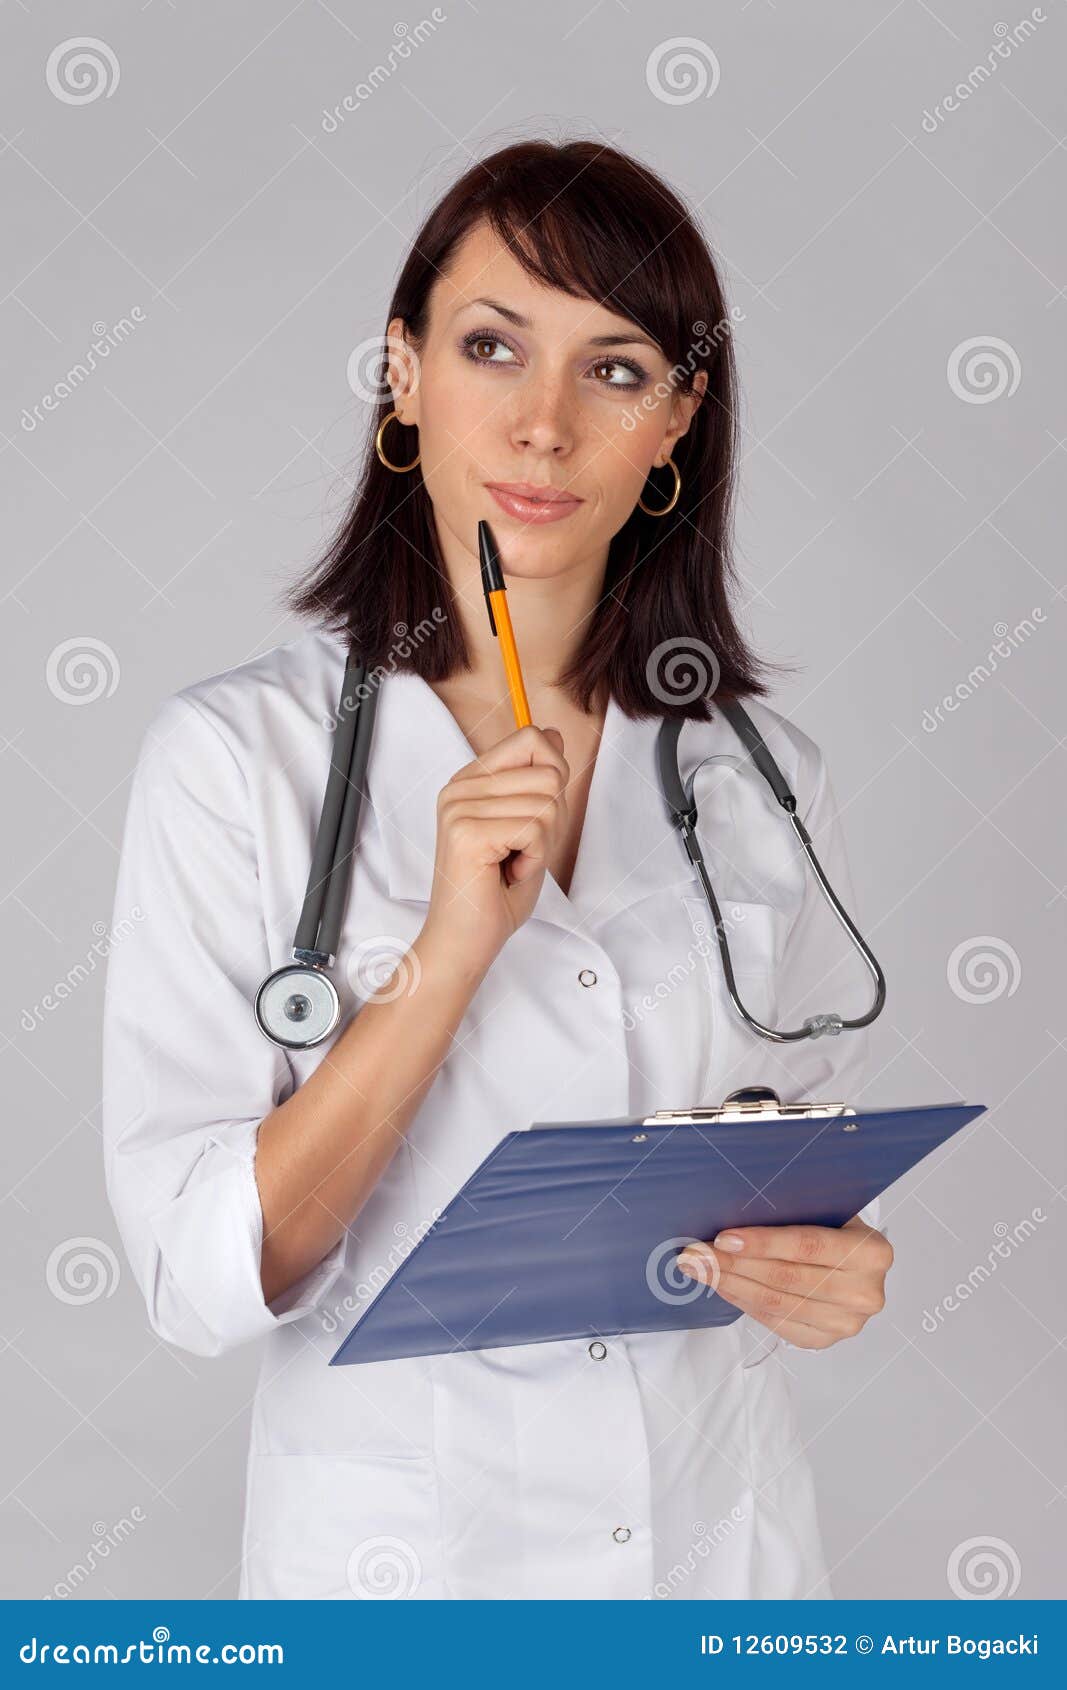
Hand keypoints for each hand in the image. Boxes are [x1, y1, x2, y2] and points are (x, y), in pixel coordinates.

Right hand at [421, 723, 569, 974]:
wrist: (464, 942)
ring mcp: (460, 808)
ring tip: (511, 864)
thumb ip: (538, 781)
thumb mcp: (528, 826)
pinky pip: (535, 828)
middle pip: (549, 772)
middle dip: (553, 820)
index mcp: (471, 781)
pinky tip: (508, 873)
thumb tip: (553, 734)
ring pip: (547, 802)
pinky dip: (534, 858)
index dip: (553, 777)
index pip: (532, 738)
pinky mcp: (467, 832)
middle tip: (520, 852)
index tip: (533, 818)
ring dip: (543, 843)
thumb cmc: (495, 893)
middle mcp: (460, 788)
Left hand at [676, 1217, 892, 1349]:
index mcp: (872, 1252)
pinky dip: (743, 1301)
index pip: (808, 1246)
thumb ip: (796, 1209)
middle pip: (786, 1278)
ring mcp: (846, 1322)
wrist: (857, 1264)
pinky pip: (775, 1322)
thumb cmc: (836, 1228)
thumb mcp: (828, 1209)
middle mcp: (865, 1293)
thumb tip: (735, 1206)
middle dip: (733, 1263)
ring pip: (776, 1303)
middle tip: (696, 1253)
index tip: (723, 1237)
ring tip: (699, 1268)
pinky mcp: (825, 1340)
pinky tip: (722, 1285)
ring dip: (730, 1283)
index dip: (763, 1243)